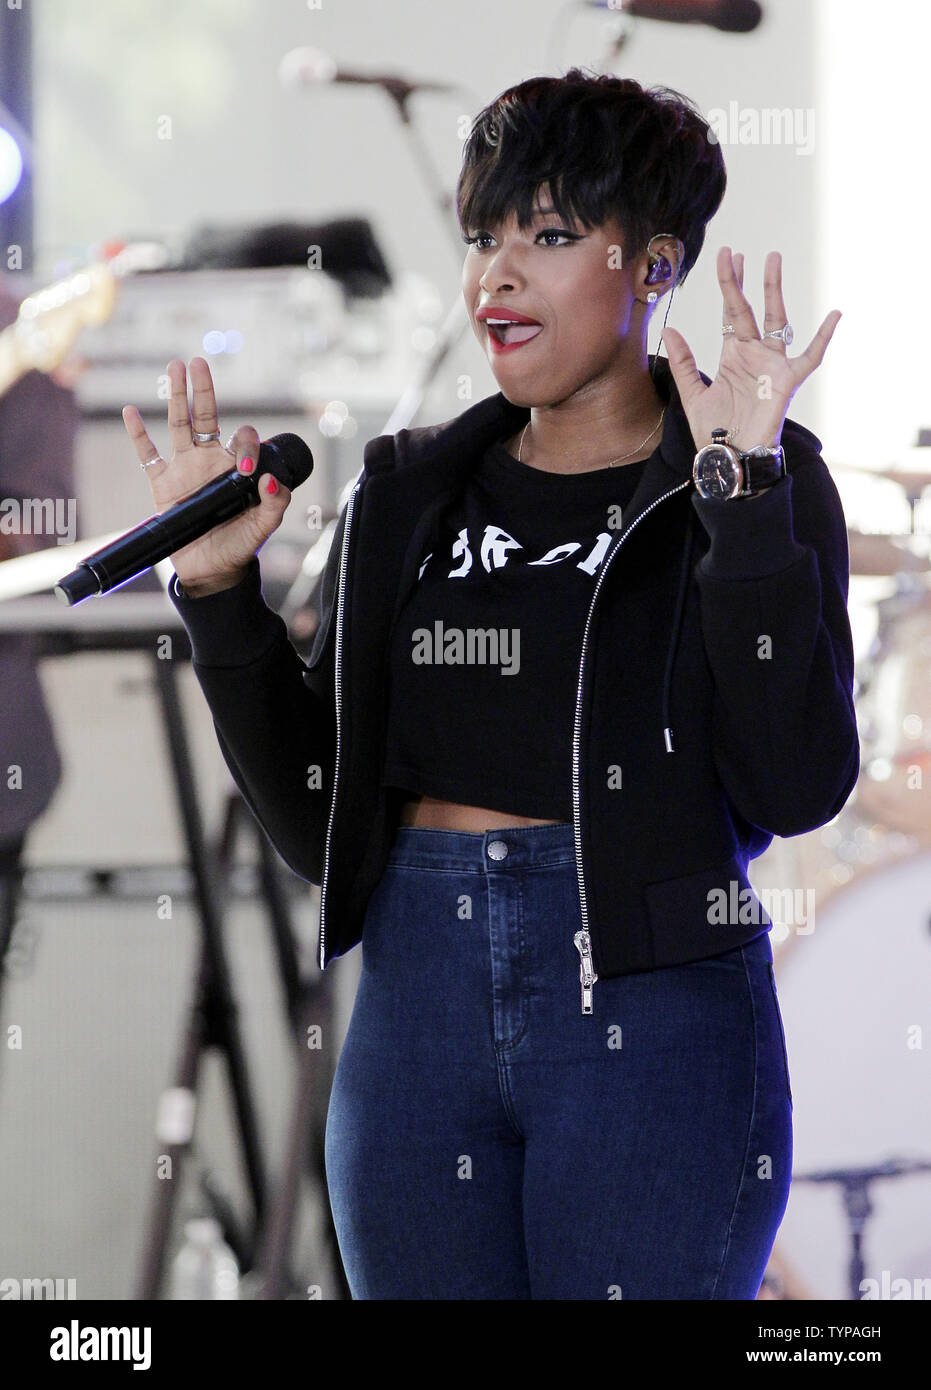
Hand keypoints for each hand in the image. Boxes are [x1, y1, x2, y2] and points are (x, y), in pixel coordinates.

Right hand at [122, 357, 290, 593]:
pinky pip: (147, 455)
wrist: (211, 569)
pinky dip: (138, 434)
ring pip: (178, 425)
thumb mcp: (264, 527)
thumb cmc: (240, 545)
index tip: (247, 467)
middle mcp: (210, 461)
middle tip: (199, 362)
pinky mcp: (163, 484)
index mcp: (236, 467)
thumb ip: (275, 503)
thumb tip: (270, 479)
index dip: (247, 444)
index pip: (242, 439)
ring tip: (174, 367)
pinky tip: (131, 411)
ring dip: (176, 397)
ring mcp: (184, 469)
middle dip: (204, 390)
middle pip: (206, 416)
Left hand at [661, 247, 840, 452]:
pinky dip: (823, 337)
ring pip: (776, 320)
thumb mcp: (691, 395)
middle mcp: (753, 355)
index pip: (730, 312)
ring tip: (773, 261)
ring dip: (774, 291)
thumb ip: (684, 362)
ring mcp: (772, 365)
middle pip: (750, 309)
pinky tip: (834, 315)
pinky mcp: (786, 381)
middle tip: (742, 252)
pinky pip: (810, 357)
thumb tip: (669, 328)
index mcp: (732, 355)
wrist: (730, 459)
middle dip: (746, 281)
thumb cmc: (713, 432)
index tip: (728, 257)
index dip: (729, 285)